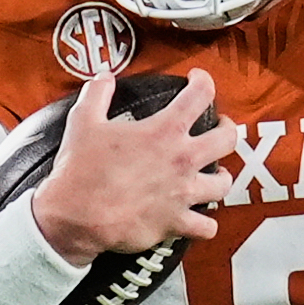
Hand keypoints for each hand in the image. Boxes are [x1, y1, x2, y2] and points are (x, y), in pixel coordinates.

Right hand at [31, 70, 233, 263]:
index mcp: (164, 130)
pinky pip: (207, 227)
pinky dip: (206, 223)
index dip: (203, 81)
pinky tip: (201, 218)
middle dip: (227, 128)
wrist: (76, 216)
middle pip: (227, 138)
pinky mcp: (176, 223)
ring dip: (222, 177)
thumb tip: (104, 77)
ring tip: (214, 173)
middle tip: (219, 126)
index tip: (197, 80)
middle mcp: (182, 160)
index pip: (200, 95)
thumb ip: (97, 94)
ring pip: (224, 183)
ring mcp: (183, 193)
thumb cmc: (80, 169)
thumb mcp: (84, 121)